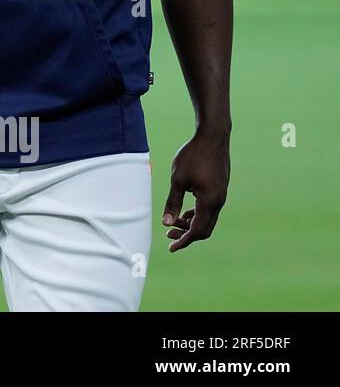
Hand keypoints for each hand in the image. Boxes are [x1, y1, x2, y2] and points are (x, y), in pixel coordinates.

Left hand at [163, 130, 229, 251]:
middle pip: (204, 229)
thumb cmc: (193, 155)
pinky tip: (183, 212)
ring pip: (207, 219)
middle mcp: (218, 202)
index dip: (184, 241)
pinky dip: (196, 214)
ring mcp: (220, 196)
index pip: (197, 231)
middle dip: (186, 235)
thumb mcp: (178, 179)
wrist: (213, 137)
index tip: (171, 248)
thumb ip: (173, 202)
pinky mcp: (219, 189)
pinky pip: (208, 209)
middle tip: (168, 236)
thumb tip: (166, 222)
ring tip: (172, 224)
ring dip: (190, 224)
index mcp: (209, 201)